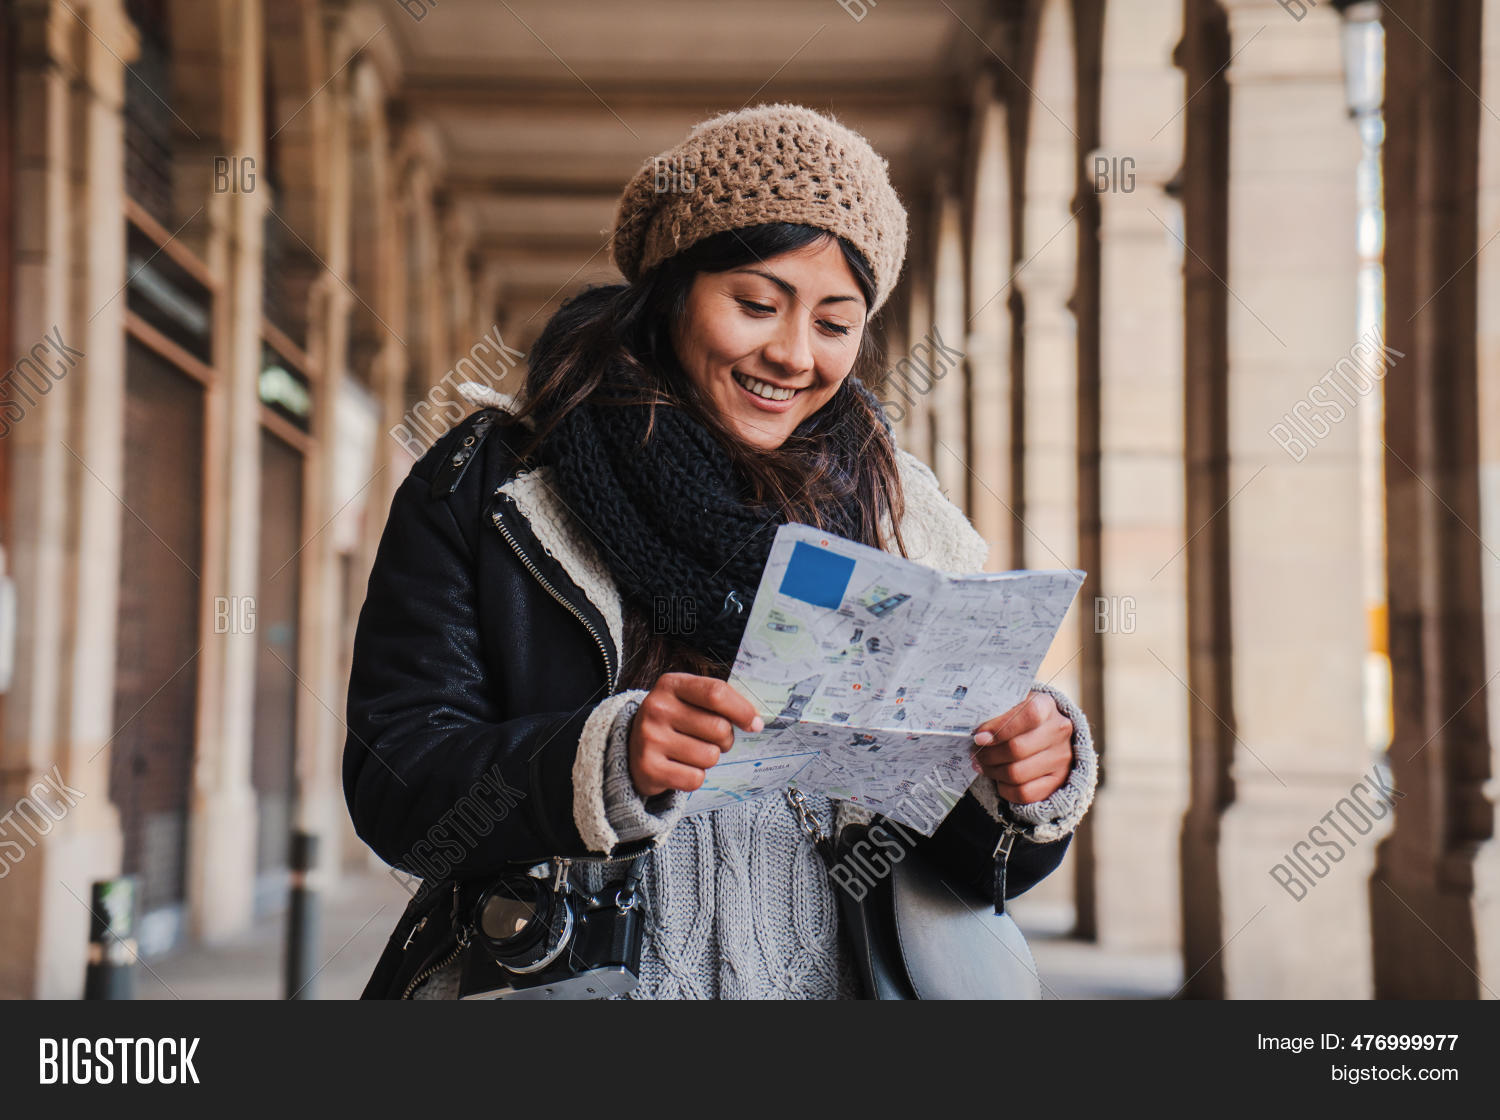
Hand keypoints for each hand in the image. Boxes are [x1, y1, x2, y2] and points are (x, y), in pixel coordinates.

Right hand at [628, 673, 763, 796]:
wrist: (632, 747)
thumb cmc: (674, 720)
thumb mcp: (689, 699)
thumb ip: (721, 702)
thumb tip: (756, 722)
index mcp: (671, 684)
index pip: (716, 693)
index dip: (743, 710)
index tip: (755, 724)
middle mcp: (657, 708)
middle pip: (719, 728)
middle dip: (725, 739)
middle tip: (711, 739)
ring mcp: (650, 739)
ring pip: (710, 756)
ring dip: (709, 759)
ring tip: (691, 752)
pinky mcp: (648, 768)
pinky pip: (695, 779)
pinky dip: (694, 777)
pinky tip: (680, 767)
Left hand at [971, 690, 1074, 804]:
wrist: (1048, 732)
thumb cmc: (1021, 717)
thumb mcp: (1012, 704)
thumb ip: (996, 712)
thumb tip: (978, 734)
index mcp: (1046, 706)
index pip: (1028, 715)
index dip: (1000, 728)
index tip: (979, 737)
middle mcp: (1058, 732)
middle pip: (1017, 749)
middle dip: (988, 754)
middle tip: (976, 754)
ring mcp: (1061, 758)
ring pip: (1017, 774)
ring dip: (993, 772)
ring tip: (984, 766)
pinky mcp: (1058, 781)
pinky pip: (1024, 793)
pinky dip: (1005, 789)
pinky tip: (1000, 780)